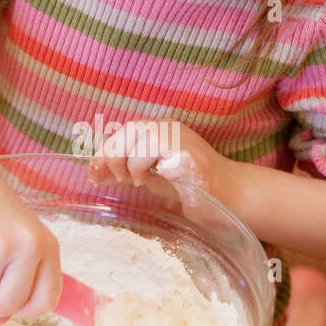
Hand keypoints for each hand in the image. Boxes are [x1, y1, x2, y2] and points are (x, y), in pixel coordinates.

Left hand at [86, 120, 231, 202]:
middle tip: (121, 180)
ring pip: (143, 137)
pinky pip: (162, 154)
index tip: (95, 177)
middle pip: (130, 130)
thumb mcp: (152, 175)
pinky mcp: (192, 157)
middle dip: (115, 156)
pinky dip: (151, 167)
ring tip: (140, 181)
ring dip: (132, 163)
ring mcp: (183, 140)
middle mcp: (171, 129)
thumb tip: (96, 170)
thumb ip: (127, 168)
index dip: (104, 153)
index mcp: (159, 131)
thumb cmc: (191, 187)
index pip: (123, 133)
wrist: (230, 197)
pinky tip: (158, 180)